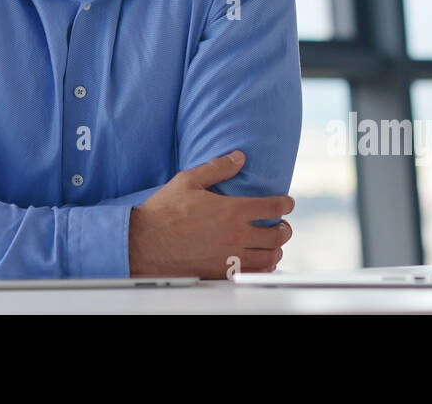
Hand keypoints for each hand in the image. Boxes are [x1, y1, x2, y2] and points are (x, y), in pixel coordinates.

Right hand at [128, 150, 293, 278]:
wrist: (145, 243)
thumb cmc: (164, 211)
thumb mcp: (188, 180)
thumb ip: (217, 168)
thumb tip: (239, 157)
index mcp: (231, 211)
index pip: (273, 207)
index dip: (285, 204)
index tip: (287, 203)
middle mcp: (236, 235)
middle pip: (277, 235)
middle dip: (285, 228)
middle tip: (282, 225)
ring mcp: (231, 257)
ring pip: (270, 257)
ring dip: (277, 249)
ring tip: (274, 244)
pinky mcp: (222, 272)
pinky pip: (254, 274)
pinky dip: (263, 268)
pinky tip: (260, 262)